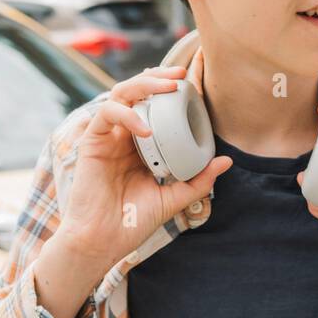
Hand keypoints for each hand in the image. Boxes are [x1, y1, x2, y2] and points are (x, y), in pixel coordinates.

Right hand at [57, 65, 232, 273]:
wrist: (103, 241)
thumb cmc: (133, 221)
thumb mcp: (174, 198)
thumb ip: (198, 180)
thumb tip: (226, 161)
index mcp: (139, 144)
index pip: (152, 106)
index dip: (168, 90)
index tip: (191, 84)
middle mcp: (122, 135)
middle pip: (136, 92)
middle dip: (157, 78)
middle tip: (180, 76)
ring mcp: (106, 136)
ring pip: (120, 94)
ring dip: (144, 86)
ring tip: (167, 88)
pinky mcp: (91, 142)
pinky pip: (106, 115)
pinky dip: (127, 115)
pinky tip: (146, 130)